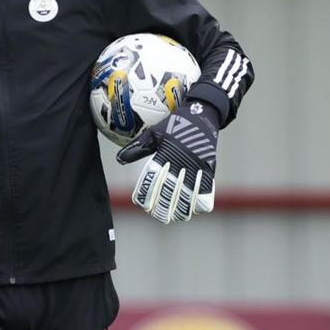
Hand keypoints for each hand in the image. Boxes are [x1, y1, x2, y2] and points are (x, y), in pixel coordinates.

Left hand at [117, 99, 218, 223]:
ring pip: (189, 192)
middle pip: (171, 189)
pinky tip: (195, 210)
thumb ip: (138, 149)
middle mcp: (180, 159)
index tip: (142, 205)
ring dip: (182, 208)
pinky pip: (208, 188)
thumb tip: (119, 161)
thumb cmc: (174, 125)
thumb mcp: (154, 133)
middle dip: (164, 206)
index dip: (147, 193)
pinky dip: (202, 201)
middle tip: (158, 216)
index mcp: (165, 152)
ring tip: (175, 216)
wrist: (202, 112)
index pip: (153, 177)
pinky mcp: (210, 166)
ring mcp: (197, 164)